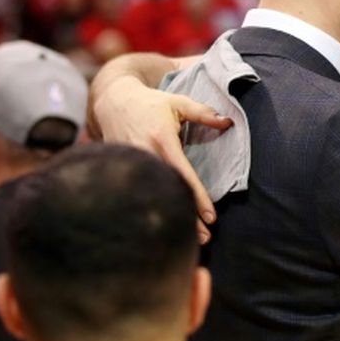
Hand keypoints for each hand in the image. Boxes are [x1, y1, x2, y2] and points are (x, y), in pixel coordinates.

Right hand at [91, 75, 231, 241]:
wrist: (111, 102)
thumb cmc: (149, 103)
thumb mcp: (178, 102)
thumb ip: (204, 112)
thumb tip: (229, 122)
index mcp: (161, 139)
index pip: (183, 174)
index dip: (197, 197)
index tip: (211, 217)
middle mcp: (145, 154)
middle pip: (168, 192)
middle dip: (186, 217)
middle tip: (205, 238)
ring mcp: (131, 163)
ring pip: (152, 198)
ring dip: (168, 218)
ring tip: (187, 238)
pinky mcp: (122, 168)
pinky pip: (139, 195)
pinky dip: (151, 211)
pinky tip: (161, 227)